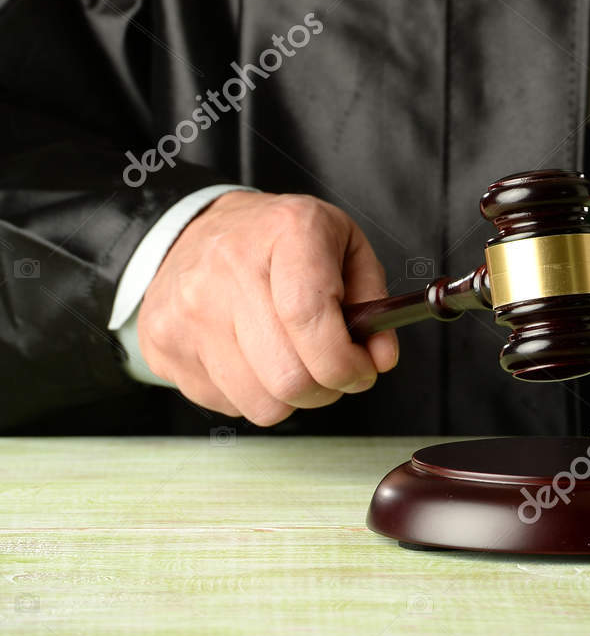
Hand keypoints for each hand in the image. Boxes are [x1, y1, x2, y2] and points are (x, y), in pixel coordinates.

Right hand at [138, 190, 398, 423]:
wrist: (193, 229)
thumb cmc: (278, 240)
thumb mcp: (342, 245)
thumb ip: (374, 302)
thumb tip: (380, 359)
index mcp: (286, 231)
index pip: (310, 317)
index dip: (344, 362)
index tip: (360, 370)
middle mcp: (230, 267)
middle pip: (288, 375)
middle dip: (326, 388)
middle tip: (332, 370)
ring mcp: (190, 310)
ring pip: (261, 403)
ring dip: (290, 397)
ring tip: (292, 361)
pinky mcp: (164, 345)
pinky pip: (227, 405)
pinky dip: (251, 393)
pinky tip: (251, 357)